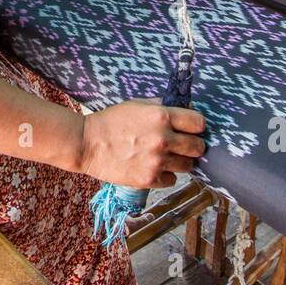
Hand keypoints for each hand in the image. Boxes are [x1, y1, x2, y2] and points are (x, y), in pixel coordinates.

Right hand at [78, 99, 205, 188]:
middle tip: (184, 145)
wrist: (87, 144)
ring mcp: (157, 161)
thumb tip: (183, 109)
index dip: (197, 126)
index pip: (199, 123)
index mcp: (161, 117)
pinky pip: (172, 179)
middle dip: (193, 146)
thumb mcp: (137, 105)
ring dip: (181, 161)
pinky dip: (166, 175)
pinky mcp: (149, 179)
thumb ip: (162, 107)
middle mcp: (163, 139)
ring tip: (167, 157)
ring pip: (188, 166)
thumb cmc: (110, 121)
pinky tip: (154, 167)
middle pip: (198, 147)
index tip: (192, 129)